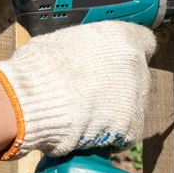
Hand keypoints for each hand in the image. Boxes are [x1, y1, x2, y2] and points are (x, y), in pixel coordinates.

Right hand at [0, 21, 156, 159]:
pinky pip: (127, 133)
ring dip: (115, 111)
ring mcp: (135, 95)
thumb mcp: (63, 43)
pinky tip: (91, 132)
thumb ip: (84, 49)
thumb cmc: (38, 70)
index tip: (121, 62)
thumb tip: (80, 56)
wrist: (29, 102)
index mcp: (120, 36)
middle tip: (94, 94)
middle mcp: (134, 63)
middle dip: (120, 86)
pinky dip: (111, 136)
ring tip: (85, 116)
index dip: (130, 53)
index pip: (144, 41)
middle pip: (138, 76)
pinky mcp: (131, 125)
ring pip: (133, 105)